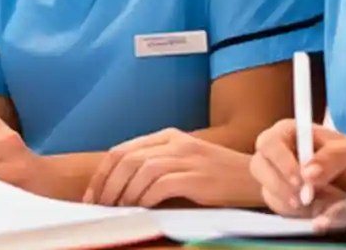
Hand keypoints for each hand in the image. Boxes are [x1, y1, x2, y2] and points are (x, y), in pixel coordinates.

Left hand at [83, 128, 262, 207]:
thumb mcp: (182, 160)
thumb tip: (118, 186)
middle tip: (100, 205)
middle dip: (108, 185)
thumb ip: (154, 165)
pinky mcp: (196, 176)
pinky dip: (146, 198)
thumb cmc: (214, 174)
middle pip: (127, 159)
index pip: (122, 150)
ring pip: (141, 171)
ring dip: (125, 192)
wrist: (252, 176)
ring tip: (119, 209)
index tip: (93, 194)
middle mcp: (174, 142)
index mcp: (166, 136)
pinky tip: (143, 208)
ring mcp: (186, 157)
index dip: (102, 173)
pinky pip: (161, 185)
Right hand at [251, 120, 345, 217]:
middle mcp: (279, 152)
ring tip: (319, 204)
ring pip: (266, 189)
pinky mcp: (282, 197)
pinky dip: (294, 213)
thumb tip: (308, 172)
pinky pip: (277, 207)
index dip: (281, 161)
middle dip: (279, 185)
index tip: (301, 181)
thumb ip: (333, 157)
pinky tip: (314, 210)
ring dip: (290, 201)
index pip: (271, 142)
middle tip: (304, 200)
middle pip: (259, 165)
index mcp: (292, 132)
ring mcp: (278, 176)